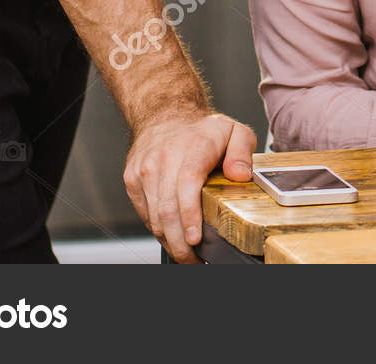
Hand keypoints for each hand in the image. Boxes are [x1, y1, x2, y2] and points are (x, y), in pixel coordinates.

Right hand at [123, 110, 256, 262]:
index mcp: (192, 148)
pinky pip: (145, 212)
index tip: (196, 238)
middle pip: (167, 208)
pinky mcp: (132, 179)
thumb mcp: (234, 131)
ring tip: (186, 254)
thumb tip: (240, 175)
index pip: (186, 184)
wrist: (165, 114)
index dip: (189, 215)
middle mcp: (164, 158)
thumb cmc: (203, 129)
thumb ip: (242, 151)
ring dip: (169, 240)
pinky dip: (157, 229)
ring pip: (154, 216)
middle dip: (180, 241)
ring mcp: (144, 170)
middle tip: (194, 259)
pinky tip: (171, 237)